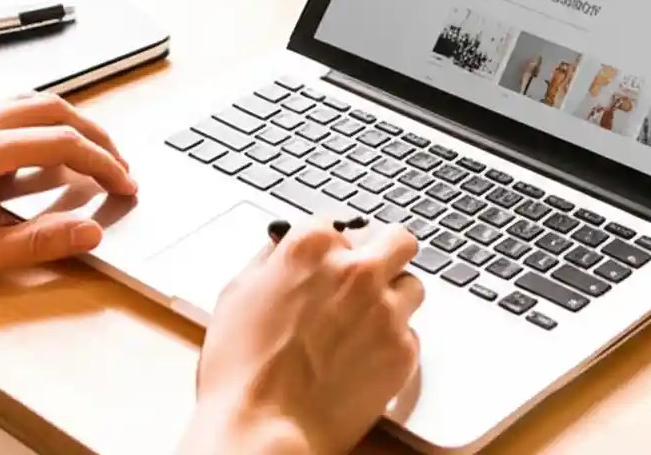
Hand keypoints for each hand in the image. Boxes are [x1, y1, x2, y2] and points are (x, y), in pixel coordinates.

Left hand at [0, 93, 136, 291]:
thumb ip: (39, 241)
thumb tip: (90, 231)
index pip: (64, 143)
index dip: (105, 165)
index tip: (127, 186)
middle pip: (53, 109)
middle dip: (95, 136)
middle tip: (119, 166)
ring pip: (29, 105)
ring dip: (66, 128)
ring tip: (89, 160)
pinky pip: (5, 116)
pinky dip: (36, 130)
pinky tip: (40, 162)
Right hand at [180, 219, 422, 454]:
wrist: (264, 428)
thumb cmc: (241, 369)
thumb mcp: (237, 295)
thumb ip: (270, 261)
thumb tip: (281, 249)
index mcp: (312, 248)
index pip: (340, 223)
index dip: (333, 245)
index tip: (332, 259)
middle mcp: (355, 270)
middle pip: (397, 240)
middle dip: (384, 254)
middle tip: (369, 274)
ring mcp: (385, 310)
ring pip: (412, 286)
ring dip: (393, 299)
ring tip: (365, 324)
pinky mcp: (403, 350)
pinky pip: (411, 334)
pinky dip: (392, 343)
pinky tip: (364, 359)